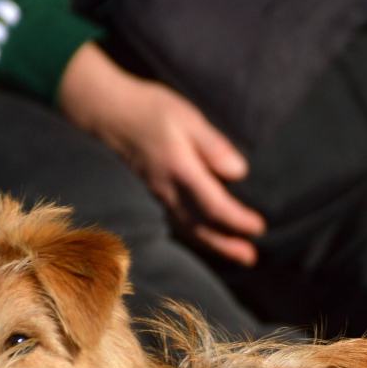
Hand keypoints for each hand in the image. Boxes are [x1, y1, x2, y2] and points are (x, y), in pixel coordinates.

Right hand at [58, 42, 264, 264]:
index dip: (238, 221)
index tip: (259, 227)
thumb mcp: (187, 118)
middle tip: (251, 258)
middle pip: (202, 227)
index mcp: (182, 171)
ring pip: (190, 228)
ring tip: (238, 255)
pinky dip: (197, 234)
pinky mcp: (154, 191)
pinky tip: (208, 237)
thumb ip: (214, 146)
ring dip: (215, 244)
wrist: (107, 110)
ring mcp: (159, 193)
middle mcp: (169, 189)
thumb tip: (239, 172)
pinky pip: (179, 221)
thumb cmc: (151, 109)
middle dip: (227, 245)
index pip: (215, 207)